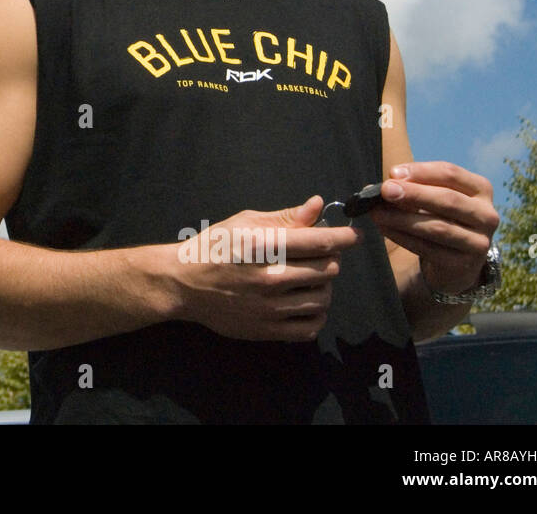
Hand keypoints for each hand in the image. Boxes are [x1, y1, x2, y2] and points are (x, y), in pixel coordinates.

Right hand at [168, 195, 360, 341]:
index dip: (345, 237)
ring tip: (308, 278)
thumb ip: (285, 217)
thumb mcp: (244, 223)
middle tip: (317, 255)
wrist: (183, 284)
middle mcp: (269, 277)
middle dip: (329, 259)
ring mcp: (269, 307)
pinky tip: (304, 302)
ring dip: (323, 285)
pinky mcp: (267, 330)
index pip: (320, 242)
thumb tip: (318, 206)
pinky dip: (316, 314)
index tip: (353, 235)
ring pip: (323, 297)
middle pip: (327, 269)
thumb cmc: (213, 247)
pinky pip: (311, 327)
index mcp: (263, 246)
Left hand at [370, 161, 498, 295]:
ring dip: (403, 219)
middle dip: (413, 194)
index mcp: (481, 189)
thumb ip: (414, 188)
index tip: (393, 172)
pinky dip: (403, 237)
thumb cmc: (441, 217)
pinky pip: (429, 249)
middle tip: (385, 190)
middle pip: (448, 199)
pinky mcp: (464, 264)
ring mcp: (479, 242)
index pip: (451, 174)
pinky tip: (384, 228)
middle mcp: (487, 214)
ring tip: (377, 213)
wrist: (455, 261)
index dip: (421, 171)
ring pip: (439, 227)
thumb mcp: (433, 198)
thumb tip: (385, 186)